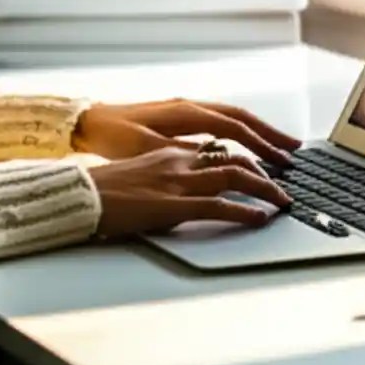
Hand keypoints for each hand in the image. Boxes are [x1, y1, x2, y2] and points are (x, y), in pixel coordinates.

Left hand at [73, 99, 301, 165]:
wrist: (86, 121)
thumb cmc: (111, 135)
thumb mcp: (144, 147)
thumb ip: (179, 152)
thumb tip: (211, 158)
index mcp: (185, 112)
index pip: (234, 126)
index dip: (260, 143)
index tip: (281, 159)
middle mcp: (189, 106)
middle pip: (240, 117)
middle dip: (269, 133)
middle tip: (294, 150)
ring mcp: (185, 109)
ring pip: (230, 118)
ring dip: (256, 132)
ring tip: (278, 147)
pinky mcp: (178, 117)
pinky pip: (218, 122)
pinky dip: (238, 132)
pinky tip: (244, 145)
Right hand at [89, 146, 293, 238]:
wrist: (81, 195)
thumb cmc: (104, 189)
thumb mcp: (140, 172)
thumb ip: (167, 174)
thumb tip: (185, 187)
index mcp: (170, 151)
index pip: (218, 147)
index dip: (246, 155)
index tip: (263, 164)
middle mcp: (179, 160)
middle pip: (234, 156)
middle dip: (264, 168)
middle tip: (283, 179)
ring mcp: (179, 181)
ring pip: (235, 176)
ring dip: (265, 188)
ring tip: (282, 200)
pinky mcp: (176, 205)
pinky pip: (220, 205)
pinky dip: (245, 211)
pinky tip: (260, 218)